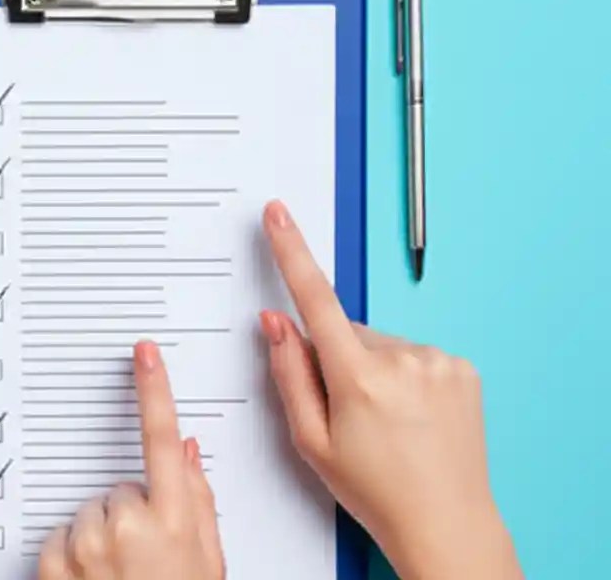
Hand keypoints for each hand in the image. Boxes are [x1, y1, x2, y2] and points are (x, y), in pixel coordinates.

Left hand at [37, 341, 224, 579]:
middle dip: (131, 511)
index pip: (162, 440)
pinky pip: (61, 533)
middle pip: (121, 486)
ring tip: (119, 573)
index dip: (154, 391)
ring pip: (89, 510)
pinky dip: (72, 553)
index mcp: (173, 520)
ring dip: (99, 533)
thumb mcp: (206, 561)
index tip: (144, 355)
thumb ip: (198, 502)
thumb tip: (187, 450)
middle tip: (145, 554)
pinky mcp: (54, 560)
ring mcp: (87, 542)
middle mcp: (127, 524)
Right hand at [259, 200, 522, 579]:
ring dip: (373, 368)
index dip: (292, 252)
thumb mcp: (311, 440)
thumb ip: (288, 374)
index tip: (278, 215)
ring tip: (384, 420)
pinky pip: (416, 355)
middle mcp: (402, 360)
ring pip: (381, 344)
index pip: (315, 300)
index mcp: (358, 378)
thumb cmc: (374, 489)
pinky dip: (406, 376)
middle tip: (346, 412)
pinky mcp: (461, 367)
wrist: (445, 521)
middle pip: (348, 332)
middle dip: (337, 357)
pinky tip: (410, 414)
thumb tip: (275, 321)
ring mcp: (438, 361)